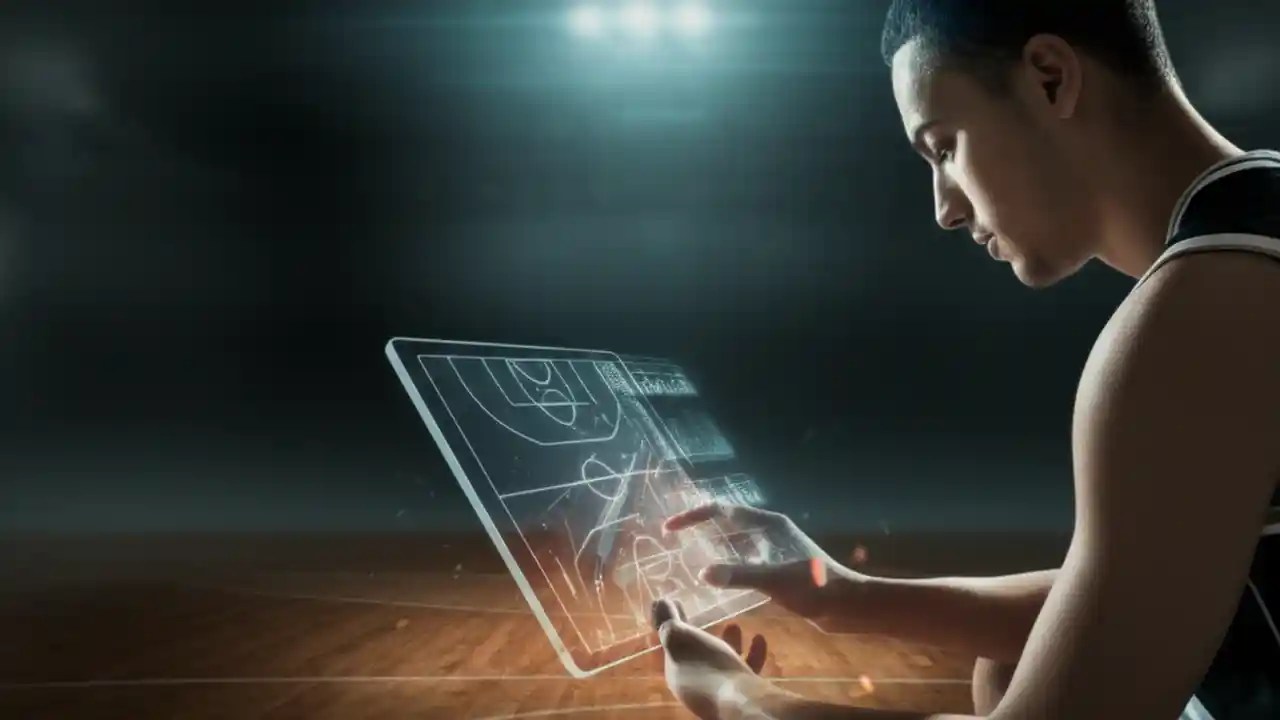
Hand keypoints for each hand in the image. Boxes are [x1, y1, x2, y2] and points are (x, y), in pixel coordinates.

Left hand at [653, 597, 791, 719]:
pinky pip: (744, 670)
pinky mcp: (740, 694)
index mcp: (675, 672)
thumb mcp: (679, 638)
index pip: (671, 644)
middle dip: (700, 632)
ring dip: (728, 641)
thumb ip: (668, 621)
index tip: (677, 601)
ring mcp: (717, 691)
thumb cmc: (707, 666)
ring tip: (734, 624)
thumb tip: (658, 603)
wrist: (742, 701)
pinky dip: (751, 653)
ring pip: (721, 662)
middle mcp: (693, 685)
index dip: (673, 622)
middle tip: (705, 612)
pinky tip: (760, 638)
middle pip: (695, 654)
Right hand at [664, 503, 877, 632]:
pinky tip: (715, 579)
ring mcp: (773, 548)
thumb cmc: (815, 588)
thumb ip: (738, 575)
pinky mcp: (776, 566)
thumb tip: (702, 573)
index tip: (669, 528)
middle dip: (698, 526)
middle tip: (671, 538)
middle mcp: (769, 531)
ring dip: (710, 544)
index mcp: (768, 524)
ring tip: (686, 555)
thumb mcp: (774, 581)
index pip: (722, 510)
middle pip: (726, 520)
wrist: (847, 605)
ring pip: (734, 540)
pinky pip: (742, 558)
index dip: (694, 516)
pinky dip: (724, 563)